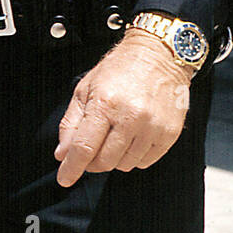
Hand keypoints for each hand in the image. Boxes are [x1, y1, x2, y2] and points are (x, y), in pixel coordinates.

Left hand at [53, 30, 192, 187]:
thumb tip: (62, 154)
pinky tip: (133, 137)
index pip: (84, 148)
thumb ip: (71, 122)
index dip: (71, 167)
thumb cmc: (119, 69)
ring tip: (116, 135)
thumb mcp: (86, 87)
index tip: (64, 178)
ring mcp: (152, 127)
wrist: (159, 54)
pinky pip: (145, 162)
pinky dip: (134, 156)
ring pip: (124, 165)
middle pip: (104, 162)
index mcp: (105, 103)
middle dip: (92, 161)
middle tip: (91, 149)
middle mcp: (131, 117)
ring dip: (114, 158)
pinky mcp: (169, 134)